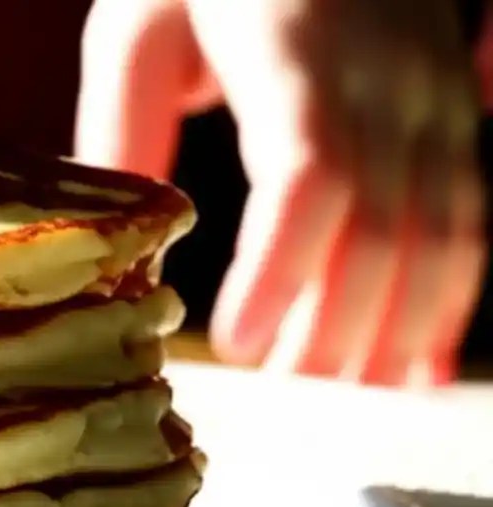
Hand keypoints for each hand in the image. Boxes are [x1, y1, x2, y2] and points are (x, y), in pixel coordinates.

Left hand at [76, 0, 486, 385]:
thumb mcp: (141, 27)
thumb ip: (125, 126)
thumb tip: (121, 245)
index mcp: (298, 56)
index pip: (310, 177)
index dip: (279, 272)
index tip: (235, 345)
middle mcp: (386, 82)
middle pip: (384, 226)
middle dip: (338, 327)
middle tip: (284, 396)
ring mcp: (432, 98)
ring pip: (443, 233)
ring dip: (398, 330)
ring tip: (347, 397)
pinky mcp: (453, 112)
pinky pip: (470, 216)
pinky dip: (447, 300)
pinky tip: (414, 364)